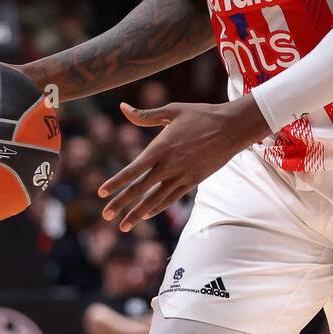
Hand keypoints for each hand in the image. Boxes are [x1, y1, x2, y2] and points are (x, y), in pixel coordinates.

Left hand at [98, 96, 271, 231]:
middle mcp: (169, 165)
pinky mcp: (193, 181)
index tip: (101, 193)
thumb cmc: (201, 115)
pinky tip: (147, 215)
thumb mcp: (172, 110)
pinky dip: (158, 208)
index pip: (132, 170)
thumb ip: (145, 115)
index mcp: (160, 147)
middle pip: (140, 189)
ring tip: (123, 226)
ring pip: (155, 199)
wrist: (232, 128)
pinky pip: (172, 198)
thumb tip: (122, 107)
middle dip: (121, 203)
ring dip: (137, 213)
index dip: (116, 182)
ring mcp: (182, 176)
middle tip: (105, 216)